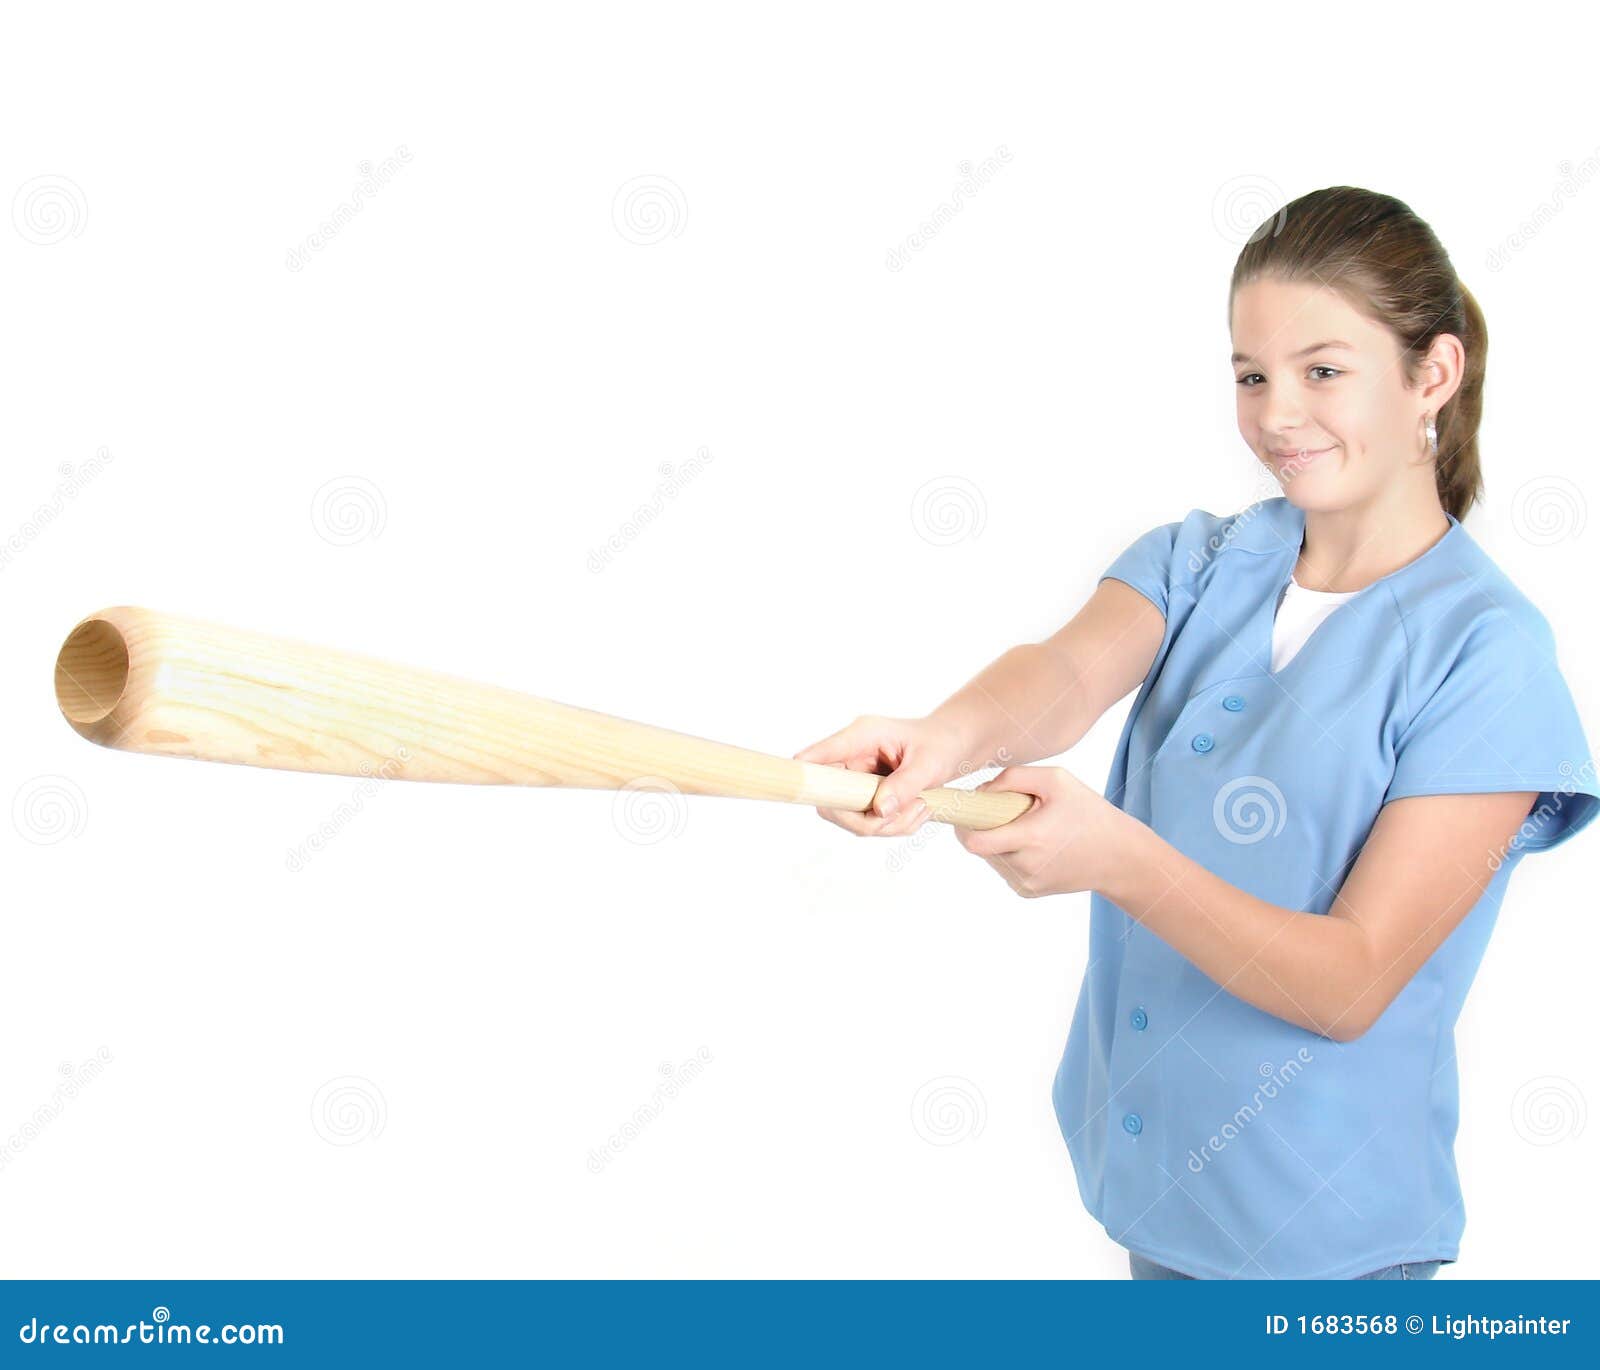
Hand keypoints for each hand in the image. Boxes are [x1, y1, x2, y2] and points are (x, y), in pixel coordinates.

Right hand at [792, 714, 965, 837]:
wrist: (956, 746)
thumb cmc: (943, 743)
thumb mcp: (929, 763)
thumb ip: (904, 785)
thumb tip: (879, 811)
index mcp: (861, 736)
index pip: (820, 755)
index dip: (806, 776)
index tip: (806, 794)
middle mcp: (852, 757)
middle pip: (830, 800)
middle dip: (864, 819)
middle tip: (898, 817)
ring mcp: (857, 778)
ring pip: (850, 817)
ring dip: (886, 826)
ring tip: (920, 809)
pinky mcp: (866, 795)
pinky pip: (868, 822)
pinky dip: (893, 827)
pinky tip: (918, 812)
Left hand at [954, 765, 1140, 897]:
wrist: (1119, 857)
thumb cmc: (1088, 813)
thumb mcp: (1056, 780)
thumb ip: (1013, 778)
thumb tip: (980, 791)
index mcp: (1031, 838)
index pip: (974, 841)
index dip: (963, 824)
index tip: (967, 809)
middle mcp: (1025, 867)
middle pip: (980, 846)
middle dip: (983, 827)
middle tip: (1003, 811)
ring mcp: (1025, 883)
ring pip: (990, 857)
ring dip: (997, 840)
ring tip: (1026, 827)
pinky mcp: (1028, 892)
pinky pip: (1003, 868)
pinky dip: (1009, 854)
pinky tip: (1034, 844)